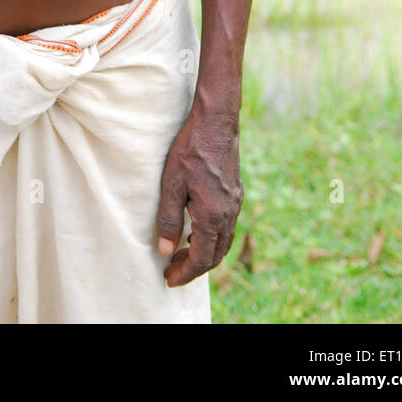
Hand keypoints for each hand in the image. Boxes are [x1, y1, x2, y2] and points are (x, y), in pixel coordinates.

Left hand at [156, 108, 242, 286]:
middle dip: (195, 267)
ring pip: (223, 241)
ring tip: (182, 254)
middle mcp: (229, 213)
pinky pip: (227, 226)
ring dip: (205, 253)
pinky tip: (196, 230)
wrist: (216, 123)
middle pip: (216, 255)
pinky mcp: (235, 194)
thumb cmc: (190, 149)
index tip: (169, 279)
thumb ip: (168, 219)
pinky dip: (212, 237)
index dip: (186, 272)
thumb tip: (166, 250)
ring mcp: (235, 203)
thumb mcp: (171, 183)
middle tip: (173, 271)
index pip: (202, 258)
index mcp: (213, 215)